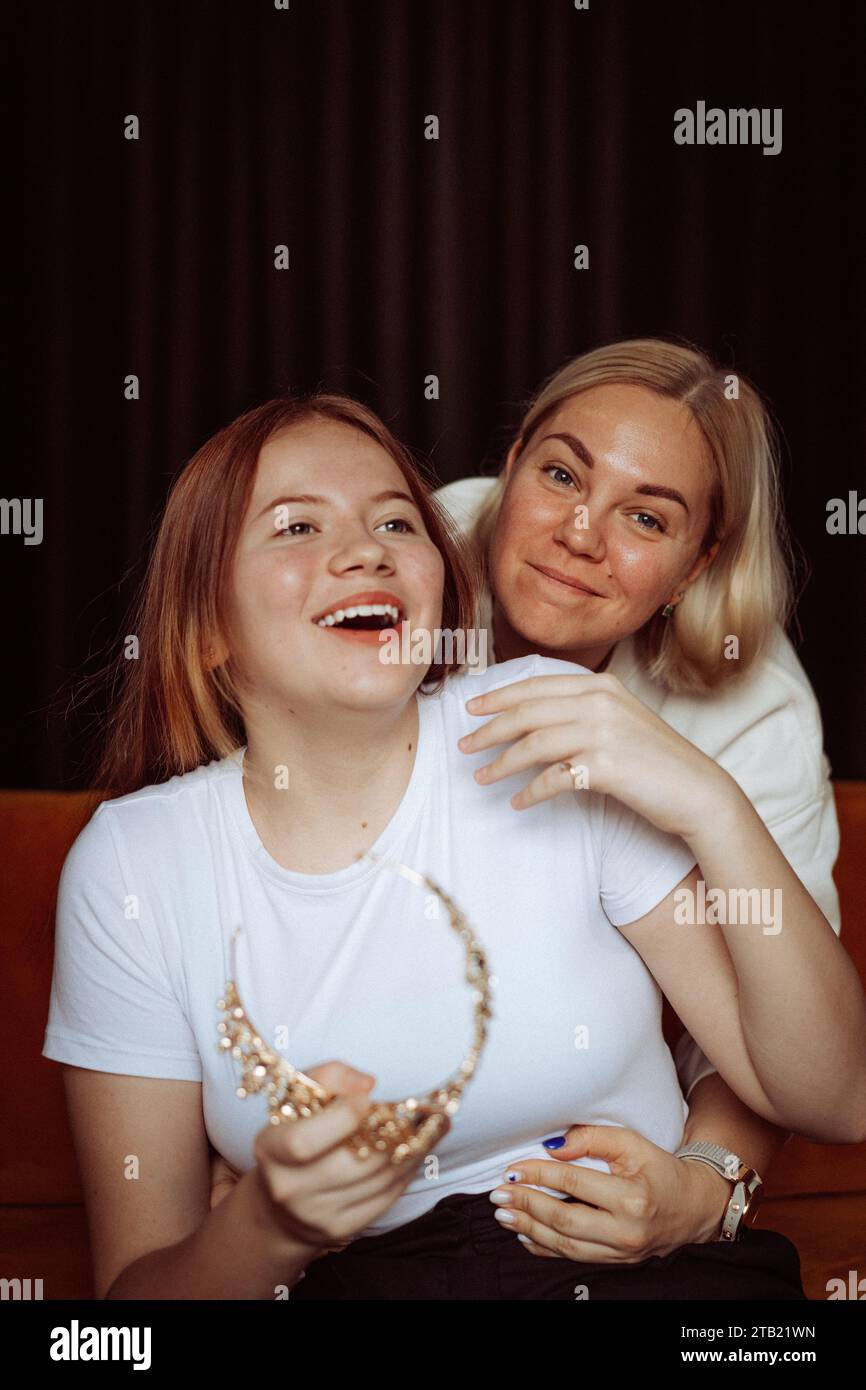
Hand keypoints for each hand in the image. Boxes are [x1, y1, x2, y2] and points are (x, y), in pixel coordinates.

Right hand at [252, 1060, 448, 1258]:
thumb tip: (368, 1084)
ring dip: (411, 1150)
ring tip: (432, 1125)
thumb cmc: (294, 1134)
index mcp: (272, 1150)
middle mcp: (290, 1187)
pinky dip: (406, 1171)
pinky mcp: (340, 1231)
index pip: (305, 1141)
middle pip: (355, 1162)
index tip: (370, 1097)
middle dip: (394, 1133)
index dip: (343, 1118)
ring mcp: (316, 1214)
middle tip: (423, 1109)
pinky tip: (416, 1151)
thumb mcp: (298, 1098)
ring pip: (378, 1179)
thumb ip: (330, 1077)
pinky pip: (385, 1197)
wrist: (279, 1203)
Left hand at [460, 672, 736, 840]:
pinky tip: (518, 802)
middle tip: (463, 746)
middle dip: (489, 730)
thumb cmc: (654, 760)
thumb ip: (583, 710)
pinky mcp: (606, 766)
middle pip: (528, 713)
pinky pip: (553, 779)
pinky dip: (530, 792)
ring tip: (481, 778)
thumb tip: (533, 718)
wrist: (697, 790)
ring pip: (534, 744)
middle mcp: (600, 702)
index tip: (471, 708)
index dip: (499, 696)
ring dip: (502, 763)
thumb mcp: (620, 719)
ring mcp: (603, 732)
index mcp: (601, 684)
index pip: (536, 685)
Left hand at [488, 1125, 731, 1262]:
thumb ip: (591, 1138)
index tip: (514, 1170)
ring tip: (504, 1215)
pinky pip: (574, 1258)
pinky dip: (545, 1249)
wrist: (692, 1207)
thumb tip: (551, 1146)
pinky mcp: (617, 1262)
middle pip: (565, 1220)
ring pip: (566, 1245)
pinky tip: (524, 1235)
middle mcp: (627, 1231)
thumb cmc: (660, 1170)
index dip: (540, 1174)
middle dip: (527, 1206)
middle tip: (499, 1195)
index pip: (575, 1183)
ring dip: (529, 1229)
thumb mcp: (632, 1143)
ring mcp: (621, 1252)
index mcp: (632, 1198)